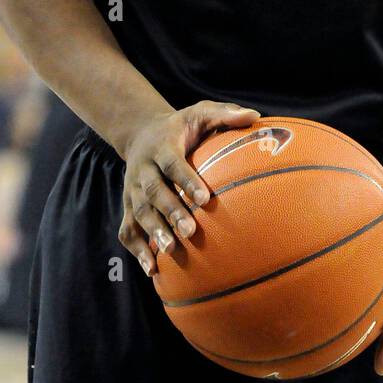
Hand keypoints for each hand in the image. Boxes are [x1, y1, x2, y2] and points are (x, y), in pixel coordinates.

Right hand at [119, 98, 260, 274]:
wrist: (141, 133)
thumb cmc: (181, 126)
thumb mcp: (200, 112)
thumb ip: (225, 113)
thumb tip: (255, 116)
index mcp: (162, 147)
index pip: (172, 164)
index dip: (186, 180)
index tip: (204, 198)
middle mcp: (143, 170)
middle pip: (153, 191)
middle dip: (171, 211)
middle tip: (191, 230)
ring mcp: (133, 190)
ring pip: (140, 213)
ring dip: (154, 232)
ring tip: (171, 250)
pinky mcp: (128, 206)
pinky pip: (128, 230)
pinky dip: (137, 250)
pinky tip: (153, 269)